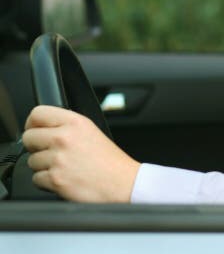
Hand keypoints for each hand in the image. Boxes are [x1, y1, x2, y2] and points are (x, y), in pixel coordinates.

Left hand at [22, 105, 140, 202]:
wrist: (122, 182)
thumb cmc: (109, 160)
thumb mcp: (91, 131)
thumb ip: (66, 126)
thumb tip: (42, 129)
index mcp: (75, 122)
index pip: (38, 113)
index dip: (33, 123)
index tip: (36, 130)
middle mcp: (64, 138)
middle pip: (28, 137)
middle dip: (35, 146)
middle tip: (51, 152)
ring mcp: (58, 159)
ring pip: (31, 160)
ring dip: (43, 166)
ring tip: (64, 167)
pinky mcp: (55, 178)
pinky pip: (36, 179)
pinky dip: (47, 181)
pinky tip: (63, 178)